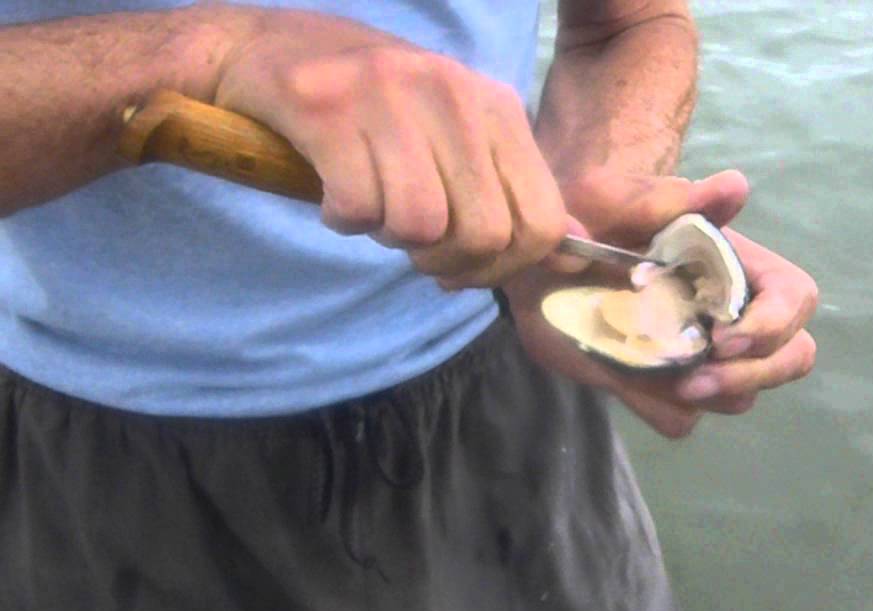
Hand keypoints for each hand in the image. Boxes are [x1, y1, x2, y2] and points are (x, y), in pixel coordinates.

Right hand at [212, 10, 565, 287]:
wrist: (265, 50)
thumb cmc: (372, 109)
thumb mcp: (459, 140)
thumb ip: (515, 194)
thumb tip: (575, 255)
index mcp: (498, 107)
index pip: (542, 222)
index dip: (505, 268)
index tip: (465, 267)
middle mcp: (454, 94)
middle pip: (485, 234)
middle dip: (446, 264)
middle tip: (412, 246)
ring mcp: (391, 95)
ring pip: (421, 225)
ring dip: (390, 239)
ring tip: (372, 209)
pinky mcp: (328, 107)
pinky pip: (358, 208)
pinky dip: (343, 220)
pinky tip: (334, 193)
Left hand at [504, 170, 818, 437]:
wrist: (539, 260)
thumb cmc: (588, 216)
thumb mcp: (615, 199)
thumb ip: (672, 199)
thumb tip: (736, 187)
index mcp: (737, 266)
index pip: (795, 298)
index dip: (774, 325)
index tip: (723, 339)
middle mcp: (732, 315)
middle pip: (791, 356)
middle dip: (753, 374)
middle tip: (696, 379)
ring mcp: (701, 357)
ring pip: (742, 395)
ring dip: (710, 395)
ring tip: (668, 382)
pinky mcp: (662, 389)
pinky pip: (681, 419)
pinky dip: (662, 409)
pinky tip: (630, 384)